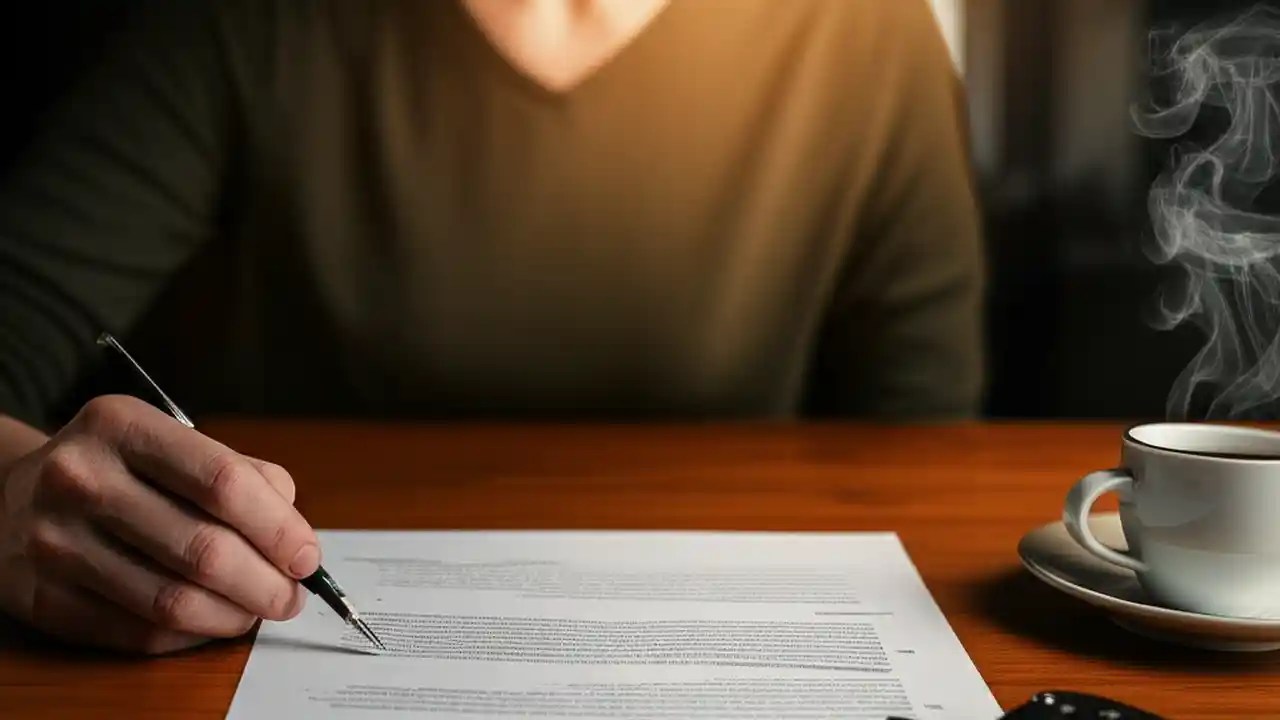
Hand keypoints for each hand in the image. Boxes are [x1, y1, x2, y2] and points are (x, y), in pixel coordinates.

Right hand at [0, 395, 319, 653]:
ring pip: (172, 601)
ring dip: (233, 616)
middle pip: (203, 549)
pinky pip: (136, 633)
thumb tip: (294, 535)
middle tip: (291, 596)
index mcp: (122, 426)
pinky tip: (210, 621)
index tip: (307, 557)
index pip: (223, 482)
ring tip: (257, 611)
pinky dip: (190, 636)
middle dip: (266, 583)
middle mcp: (81, 478)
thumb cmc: (116, 469)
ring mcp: (54, 541)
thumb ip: (240, 474)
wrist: (7, 496)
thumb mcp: (167, 442)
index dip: (279, 528)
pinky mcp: (39, 597)